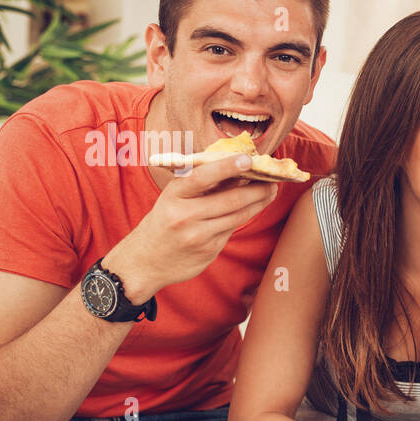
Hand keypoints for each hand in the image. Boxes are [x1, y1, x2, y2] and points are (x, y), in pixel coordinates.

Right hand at [105, 154, 278, 302]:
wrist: (146, 261)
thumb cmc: (164, 222)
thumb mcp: (173, 199)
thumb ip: (199, 186)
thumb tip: (235, 168)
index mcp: (173, 195)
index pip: (202, 177)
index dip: (227, 167)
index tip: (248, 159)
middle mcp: (184, 215)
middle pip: (230, 199)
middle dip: (257, 189)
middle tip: (274, 180)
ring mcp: (198, 235)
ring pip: (237, 215)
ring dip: (258, 203)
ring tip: (271, 192)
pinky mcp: (209, 250)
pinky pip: (232, 229)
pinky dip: (245, 217)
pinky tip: (255, 208)